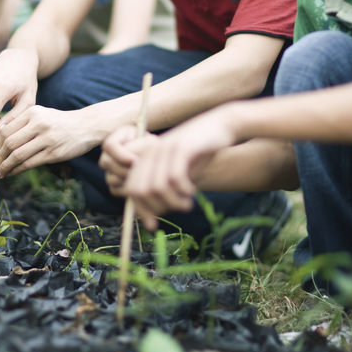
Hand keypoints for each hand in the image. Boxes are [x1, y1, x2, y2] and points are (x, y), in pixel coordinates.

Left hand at [0, 106, 98, 176]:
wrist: (87, 125)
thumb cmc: (60, 122)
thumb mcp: (41, 114)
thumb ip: (22, 123)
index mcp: (33, 112)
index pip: (6, 129)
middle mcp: (39, 124)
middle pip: (9, 142)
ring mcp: (47, 139)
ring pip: (18, 155)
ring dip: (5, 166)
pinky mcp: (54, 152)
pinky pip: (29, 163)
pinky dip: (17, 170)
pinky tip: (12, 173)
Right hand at [99, 125, 157, 193]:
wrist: (155, 157)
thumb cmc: (152, 147)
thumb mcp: (148, 141)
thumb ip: (139, 147)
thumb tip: (132, 162)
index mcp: (115, 139)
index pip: (109, 145)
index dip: (121, 154)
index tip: (135, 159)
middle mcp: (108, 154)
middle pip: (106, 162)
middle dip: (125, 168)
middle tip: (140, 170)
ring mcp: (109, 169)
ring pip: (110, 178)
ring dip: (127, 178)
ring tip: (141, 176)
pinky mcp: (113, 183)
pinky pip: (114, 189)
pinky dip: (127, 188)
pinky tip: (138, 183)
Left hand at [117, 107, 238, 230]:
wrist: (220, 126)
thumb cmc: (199, 153)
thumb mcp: (177, 172)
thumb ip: (162, 190)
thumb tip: (150, 218)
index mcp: (146, 157)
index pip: (131, 189)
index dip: (141, 210)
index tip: (153, 225)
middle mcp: (152, 152)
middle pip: (140, 190)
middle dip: (157, 208)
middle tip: (175, 210)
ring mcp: (166, 148)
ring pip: (157, 187)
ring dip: (173, 202)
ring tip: (187, 204)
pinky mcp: (183, 147)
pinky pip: (175, 178)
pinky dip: (183, 191)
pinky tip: (192, 191)